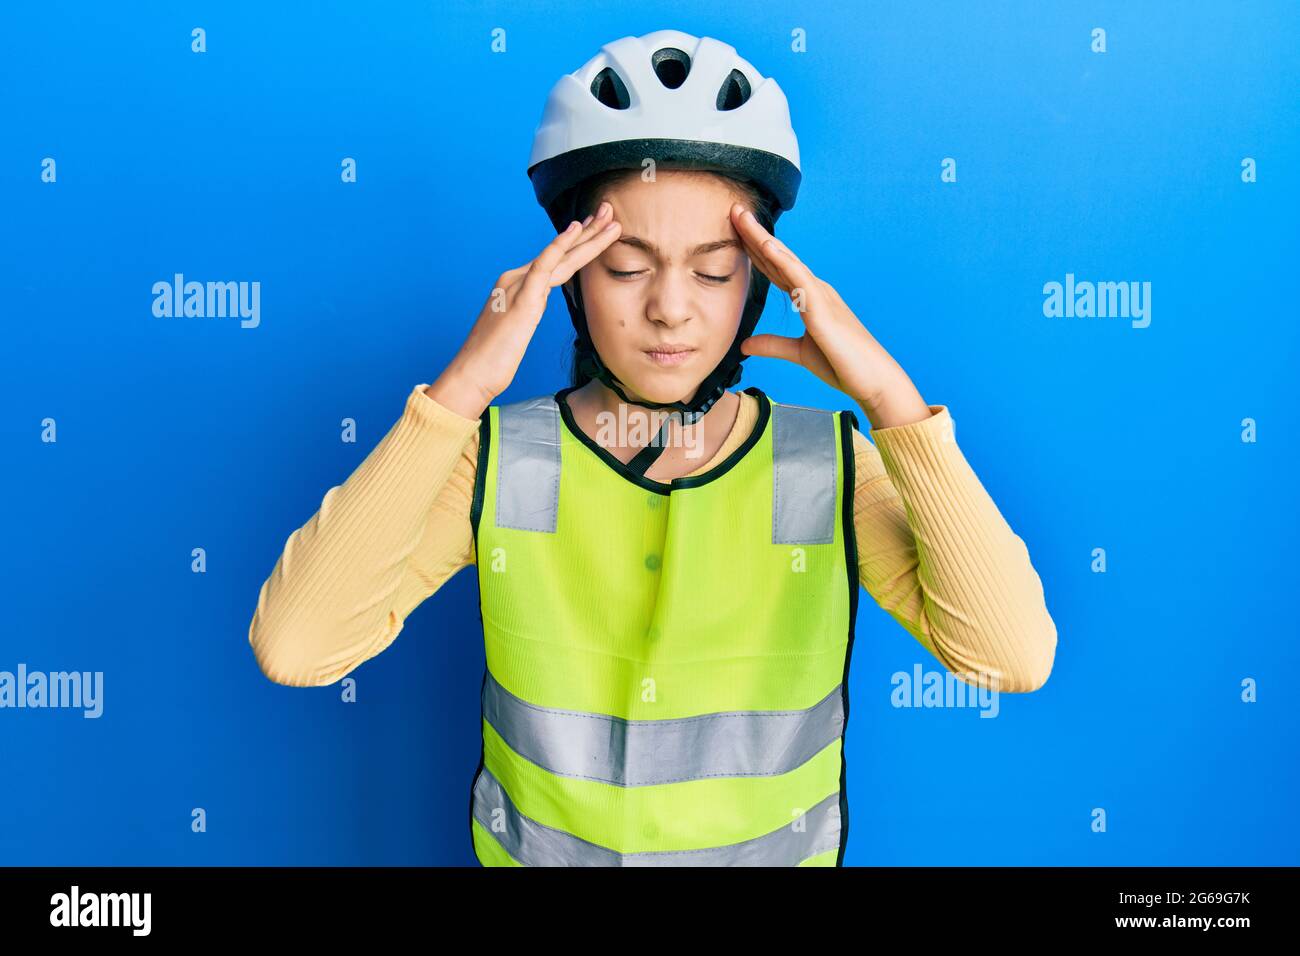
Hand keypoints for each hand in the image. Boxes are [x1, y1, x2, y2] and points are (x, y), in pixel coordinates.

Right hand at [429, 203, 621, 418]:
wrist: (472, 374)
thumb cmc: (492, 360)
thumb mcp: (514, 331)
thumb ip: (524, 313)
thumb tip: (532, 309)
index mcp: (516, 287)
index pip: (554, 261)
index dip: (579, 244)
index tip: (599, 230)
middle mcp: (515, 280)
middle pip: (560, 252)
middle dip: (588, 231)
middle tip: (610, 211)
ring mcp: (517, 287)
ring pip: (559, 255)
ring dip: (587, 235)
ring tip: (609, 218)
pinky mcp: (520, 300)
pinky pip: (542, 266)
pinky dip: (559, 246)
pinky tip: (574, 230)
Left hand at [729, 203, 929, 426]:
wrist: (871, 379)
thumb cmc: (843, 364)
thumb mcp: (799, 353)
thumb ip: (772, 345)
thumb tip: (744, 345)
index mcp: (809, 297)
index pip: (776, 269)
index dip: (755, 250)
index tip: (735, 231)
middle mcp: (814, 289)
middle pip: (778, 257)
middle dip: (754, 234)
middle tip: (734, 210)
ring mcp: (820, 295)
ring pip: (785, 260)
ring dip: (762, 237)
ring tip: (742, 217)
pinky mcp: (822, 308)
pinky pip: (799, 278)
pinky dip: (782, 261)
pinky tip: (766, 245)